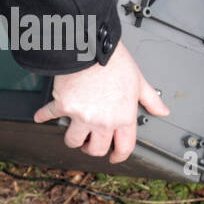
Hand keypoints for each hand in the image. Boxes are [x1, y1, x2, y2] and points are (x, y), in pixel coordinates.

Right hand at [32, 41, 169, 162]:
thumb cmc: (115, 61)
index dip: (118, 156)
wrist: (91, 46)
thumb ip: (151, 99)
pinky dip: (43, 116)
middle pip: (96, 149)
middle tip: (90, 142)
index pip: (123, 147)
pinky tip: (41, 117)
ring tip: (73, 129)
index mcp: (123, 117)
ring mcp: (81, 116)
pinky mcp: (63, 106)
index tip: (114, 157)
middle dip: (93, 148)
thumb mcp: (139, 80)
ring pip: (73, 140)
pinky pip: (49, 116)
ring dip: (72, 137)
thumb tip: (163, 110)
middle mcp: (102, 121)